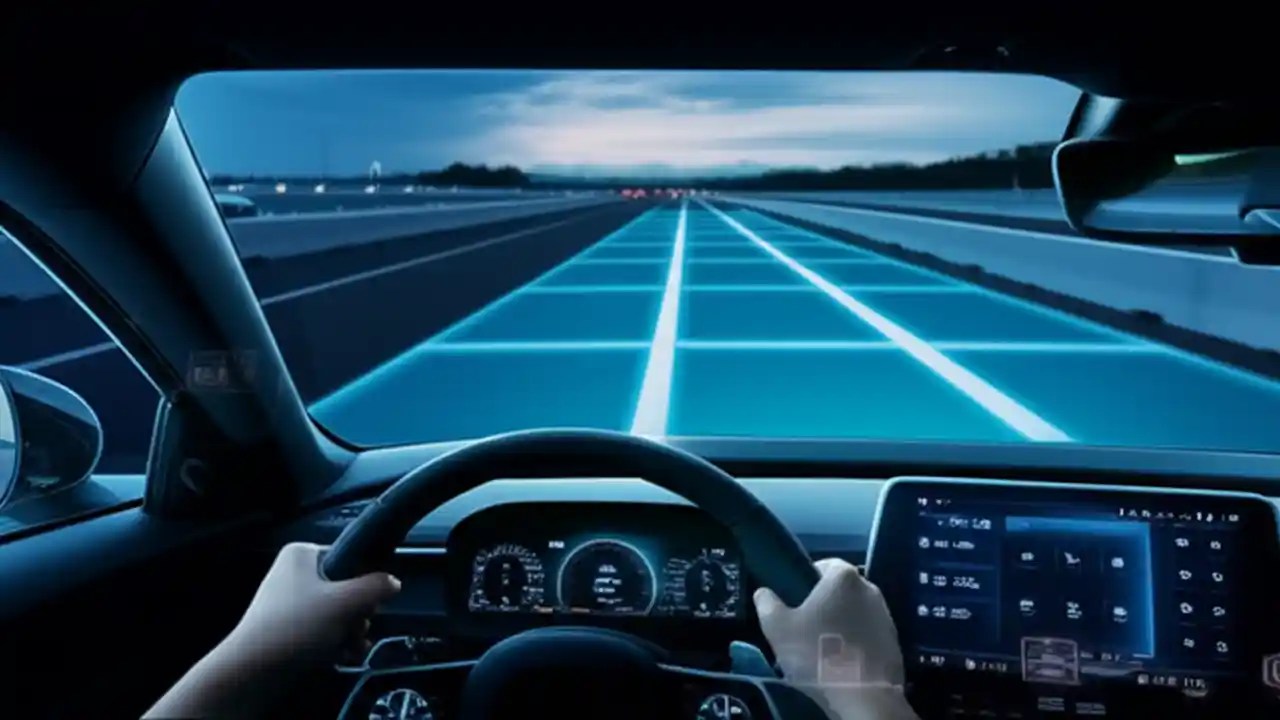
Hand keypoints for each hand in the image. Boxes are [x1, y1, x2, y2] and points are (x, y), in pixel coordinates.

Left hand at [145, 542, 399, 718]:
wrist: (251, 671)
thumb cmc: (296, 626)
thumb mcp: (345, 602)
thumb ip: (376, 587)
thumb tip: (393, 582)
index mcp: (302, 554)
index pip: (349, 558)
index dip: (364, 581)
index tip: (368, 603)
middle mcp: (293, 573)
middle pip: (345, 588)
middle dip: (358, 613)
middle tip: (355, 628)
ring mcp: (288, 602)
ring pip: (336, 612)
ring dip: (350, 631)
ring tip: (348, 646)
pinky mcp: (286, 629)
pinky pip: (321, 629)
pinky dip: (334, 641)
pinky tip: (341, 654)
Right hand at [755, 558, 916, 719]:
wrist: (864, 697)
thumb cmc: (818, 654)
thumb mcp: (778, 628)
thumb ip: (767, 604)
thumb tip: (764, 593)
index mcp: (843, 577)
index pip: (823, 565)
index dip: (805, 581)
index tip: (793, 603)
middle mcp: (870, 589)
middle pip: (840, 591)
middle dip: (824, 605)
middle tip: (803, 628)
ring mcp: (886, 617)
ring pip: (855, 614)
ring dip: (840, 625)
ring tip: (822, 650)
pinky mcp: (894, 642)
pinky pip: (868, 636)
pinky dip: (855, 644)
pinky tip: (842, 664)